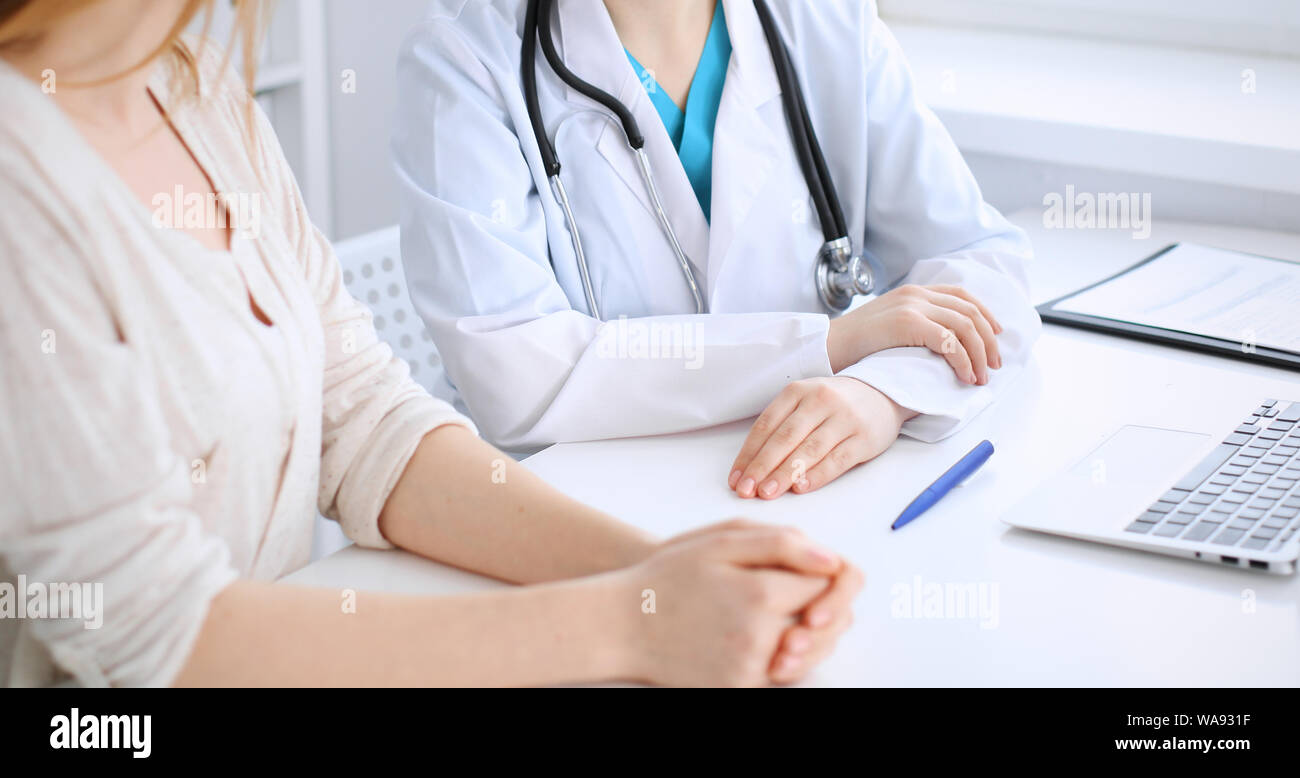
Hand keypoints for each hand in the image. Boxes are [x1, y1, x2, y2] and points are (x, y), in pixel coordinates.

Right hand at [619, 522, 860, 685]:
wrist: (622, 626)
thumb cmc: (669, 577)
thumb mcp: (719, 542)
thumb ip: (781, 543)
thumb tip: (831, 560)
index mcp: (759, 593)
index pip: (827, 582)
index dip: (821, 571)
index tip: (800, 567)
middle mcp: (761, 638)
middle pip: (827, 624)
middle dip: (822, 605)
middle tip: (796, 591)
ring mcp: (751, 670)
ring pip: (811, 653)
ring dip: (808, 632)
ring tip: (778, 613)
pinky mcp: (741, 689)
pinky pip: (784, 675)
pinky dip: (785, 657)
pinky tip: (761, 636)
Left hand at [729, 377, 911, 498]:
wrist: (881, 394)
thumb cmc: (833, 405)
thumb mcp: (804, 403)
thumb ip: (780, 428)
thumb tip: (751, 466)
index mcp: (797, 391)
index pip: (766, 425)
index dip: (748, 454)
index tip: (736, 479)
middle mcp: (819, 401)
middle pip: (784, 438)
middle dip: (762, 467)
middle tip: (746, 490)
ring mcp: (844, 418)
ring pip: (809, 450)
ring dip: (785, 474)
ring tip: (767, 493)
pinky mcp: (864, 437)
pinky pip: (837, 459)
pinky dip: (817, 475)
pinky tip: (800, 487)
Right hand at [827, 284, 1002, 383]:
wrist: (826, 345)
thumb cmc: (855, 345)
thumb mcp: (888, 325)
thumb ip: (914, 324)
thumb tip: (943, 344)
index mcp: (914, 292)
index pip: (962, 296)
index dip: (986, 315)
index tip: (996, 337)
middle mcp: (917, 294)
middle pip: (970, 312)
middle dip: (989, 341)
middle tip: (994, 366)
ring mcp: (912, 307)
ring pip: (965, 326)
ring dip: (980, 354)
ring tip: (981, 377)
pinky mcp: (907, 323)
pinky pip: (949, 341)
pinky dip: (963, 360)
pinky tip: (964, 375)